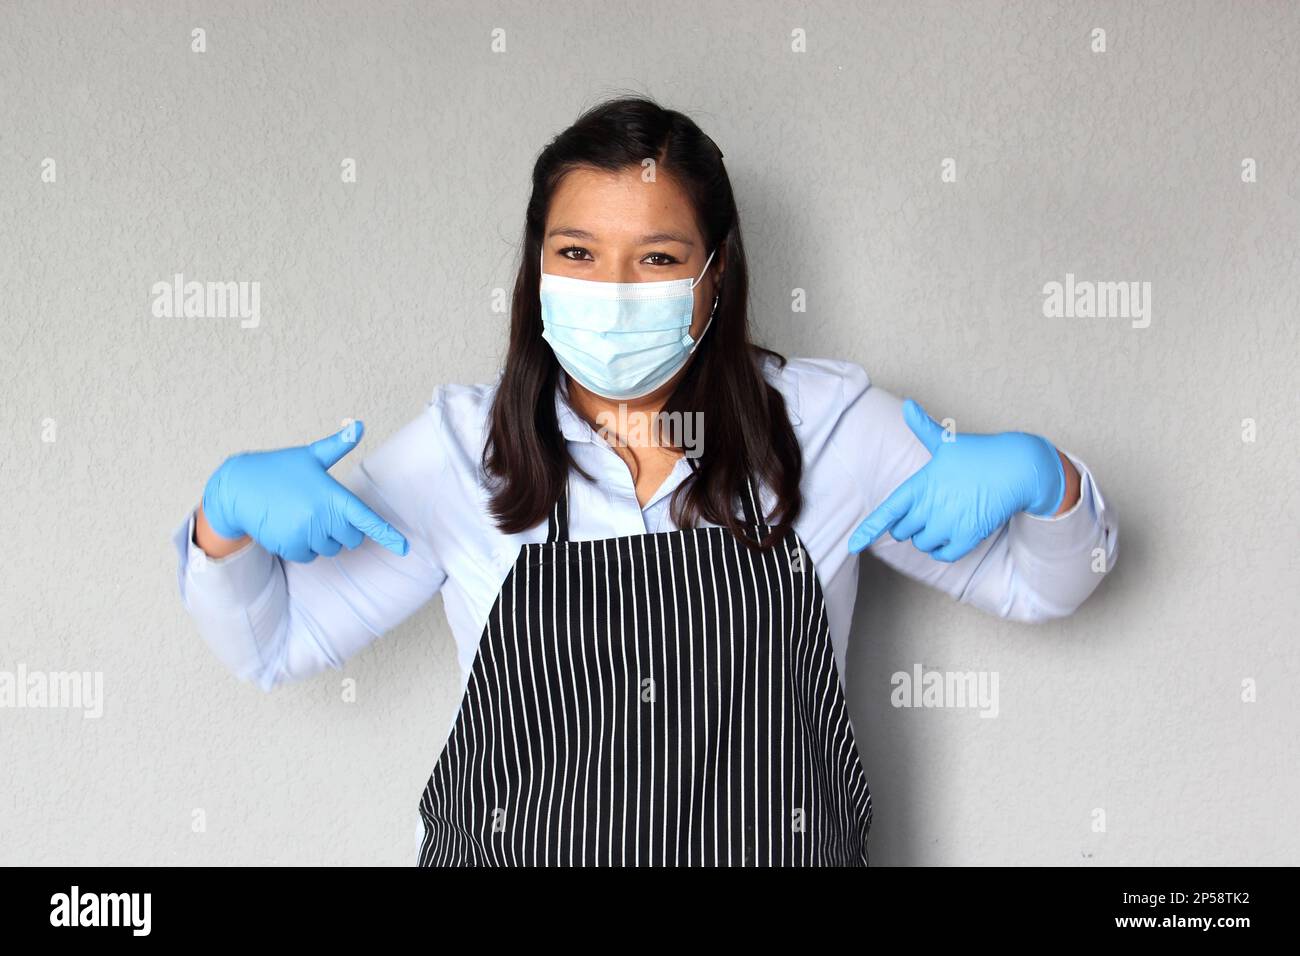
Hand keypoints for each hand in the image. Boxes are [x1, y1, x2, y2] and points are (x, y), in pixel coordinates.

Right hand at [201, 421, 408, 562]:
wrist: (237, 488)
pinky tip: (291, 528)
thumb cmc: (278, 469)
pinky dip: (305, 548)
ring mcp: (306, 533)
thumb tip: (358, 425)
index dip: (387, 534)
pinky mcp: (290, 547)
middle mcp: (322, 517)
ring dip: (323, 539)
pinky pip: (310, 557)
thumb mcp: (309, 456)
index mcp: (332, 495)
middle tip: (322, 511)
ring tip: (303, 516)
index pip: (366, 519)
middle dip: (343, 530)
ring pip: (330, 549)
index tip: (404, 547)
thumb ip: (336, 445)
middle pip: (351, 539)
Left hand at [847, 399, 1065, 561]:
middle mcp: (931, 506)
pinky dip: (943, 550)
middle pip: (902, 532)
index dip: (868, 530)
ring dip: (927, 537)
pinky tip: (949, 536)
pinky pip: (944, 555)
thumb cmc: (979, 453)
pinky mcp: (968, 537)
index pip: (887, 512)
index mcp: (920, 484)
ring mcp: (949, 523)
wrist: (1018, 468)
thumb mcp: (946, 441)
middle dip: (909, 525)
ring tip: (943, 518)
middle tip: (927, 510)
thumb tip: (908, 405)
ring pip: (922, 544)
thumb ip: (923, 427)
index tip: (853, 544)